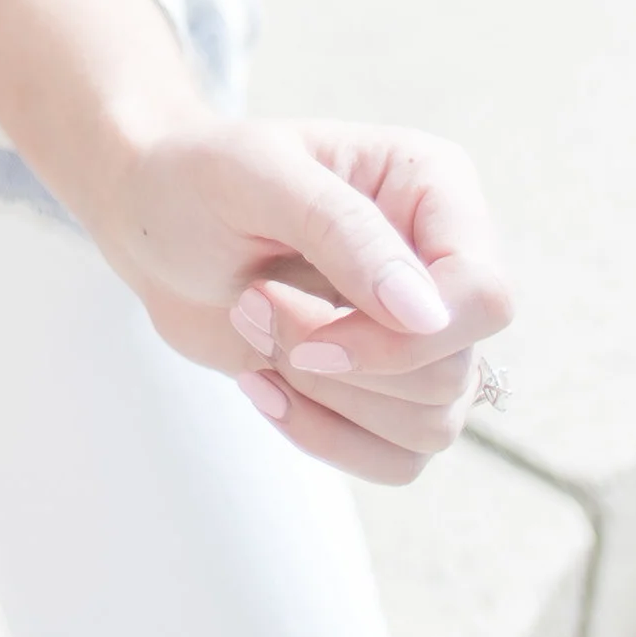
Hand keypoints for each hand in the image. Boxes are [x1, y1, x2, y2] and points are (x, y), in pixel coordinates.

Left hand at [96, 114, 513, 487]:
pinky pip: (396, 461)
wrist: (152, 228)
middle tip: (251, 302)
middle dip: (339, 362)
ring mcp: (422, 332)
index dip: (406, 339)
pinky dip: (321, 435)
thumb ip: (343, 231)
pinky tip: (260, 383)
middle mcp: (443, 262)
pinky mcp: (388, 389)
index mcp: (434, 187)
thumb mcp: (254, 175)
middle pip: (453, 372)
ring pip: (431, 425)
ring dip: (322, 394)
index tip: (315, 338)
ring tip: (250, 322)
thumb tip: (425, 315)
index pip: (483, 295)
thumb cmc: (198, 178)